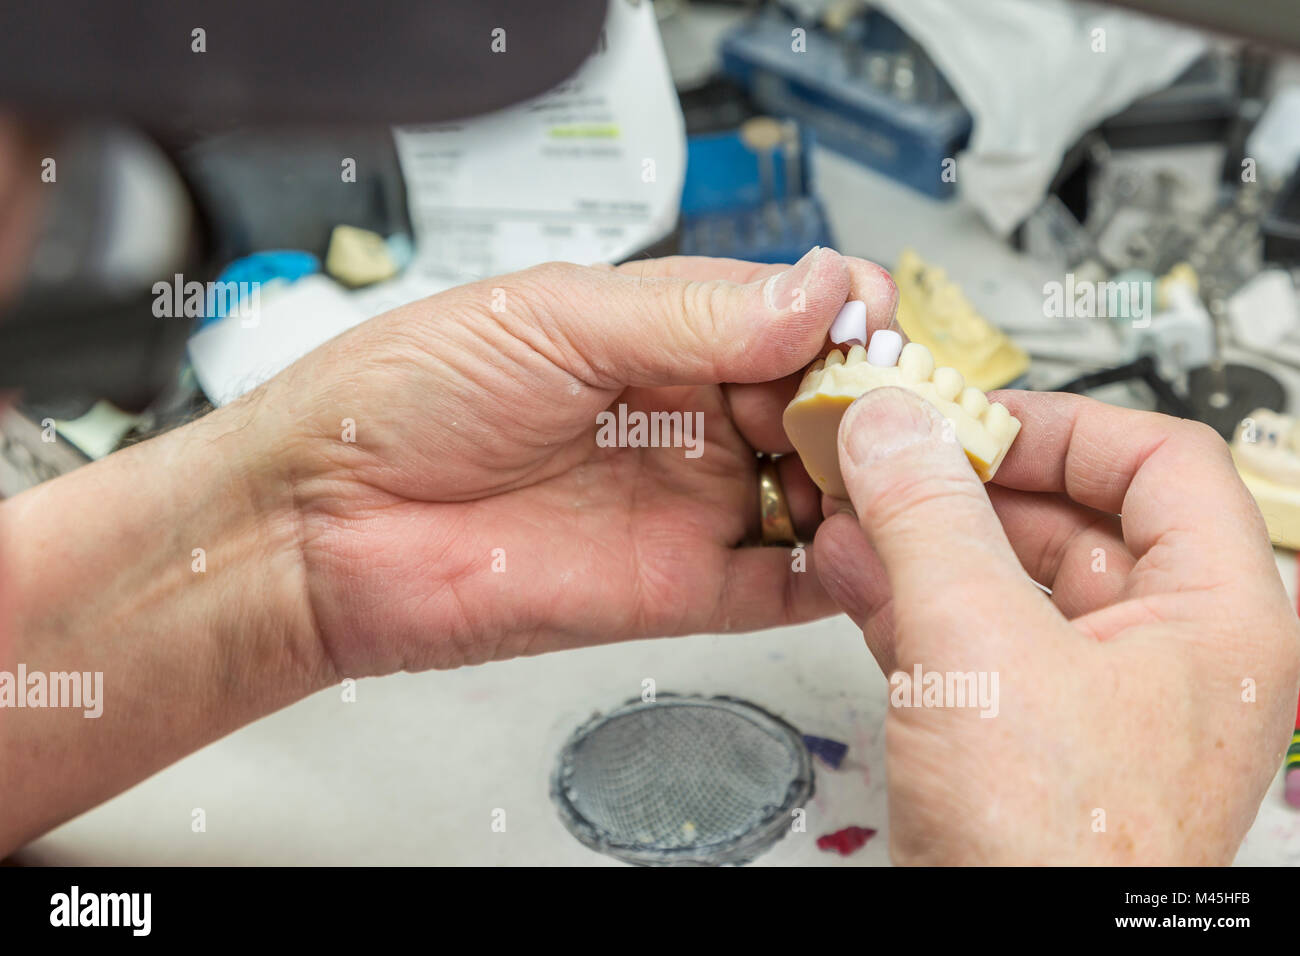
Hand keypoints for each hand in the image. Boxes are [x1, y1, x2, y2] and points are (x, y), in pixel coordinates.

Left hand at [263, 249, 898, 674]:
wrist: (323, 528)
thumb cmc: (400, 401)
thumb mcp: (551, 318)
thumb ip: (689, 314)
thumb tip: (813, 290)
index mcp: (655, 334)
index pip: (789, 314)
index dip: (841, 315)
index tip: (869, 324)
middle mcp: (683, 417)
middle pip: (817, 404)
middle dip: (864, 400)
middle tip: (888, 407)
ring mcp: (687, 504)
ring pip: (818, 491)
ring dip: (865, 481)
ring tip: (886, 473)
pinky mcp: (680, 589)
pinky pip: (784, 582)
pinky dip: (835, 569)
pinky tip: (857, 543)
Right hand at [814, 387, 1299, 863]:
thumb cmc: (1056, 849)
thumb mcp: (982, 644)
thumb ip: (931, 518)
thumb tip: (896, 426)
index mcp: (1218, 618)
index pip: (1159, 462)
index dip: (1061, 424)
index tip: (972, 415)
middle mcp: (1166, 653)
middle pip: (1070, 515)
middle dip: (967, 479)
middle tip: (892, 450)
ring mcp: (1089, 698)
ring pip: (1006, 575)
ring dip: (924, 532)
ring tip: (853, 496)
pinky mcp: (1022, 735)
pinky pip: (968, 633)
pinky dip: (907, 593)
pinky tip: (849, 563)